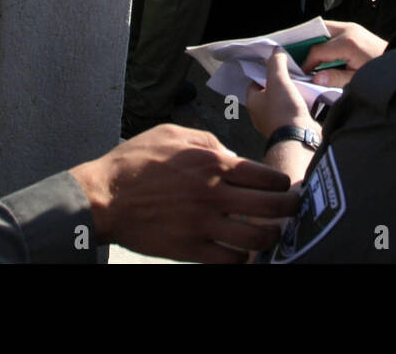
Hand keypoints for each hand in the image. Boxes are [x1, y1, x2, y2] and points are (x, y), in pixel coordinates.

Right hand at [68, 124, 297, 263]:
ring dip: (269, 237)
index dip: (282, 183)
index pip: (266, 176)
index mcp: (213, 163)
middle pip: (270, 207)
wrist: (103, 197)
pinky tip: (241, 253)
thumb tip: (231, 154)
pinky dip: (242, 259)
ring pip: (256, 239)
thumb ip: (207, 140)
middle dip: (289, 209)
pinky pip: (230, 261)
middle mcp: (213, 194)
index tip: (284, 187)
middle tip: (292, 211)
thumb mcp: (172, 133)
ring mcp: (203, 225)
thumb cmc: (135, 161)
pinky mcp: (190, 249)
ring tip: (270, 235)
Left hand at [245, 50, 316, 137]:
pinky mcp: (290, 127)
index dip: (264, 72)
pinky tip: (309, 97)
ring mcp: (276, 122)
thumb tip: (276, 51)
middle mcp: (262, 114)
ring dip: (292, 94)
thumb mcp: (278, 80)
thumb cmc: (283, 110)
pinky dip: (300, 104)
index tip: (275, 65)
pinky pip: (294, 112)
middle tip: (291, 73)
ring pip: (283, 102)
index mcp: (253, 103)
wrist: (299, 138)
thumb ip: (276, 64)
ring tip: (302, 83)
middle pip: (270, 92)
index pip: (255, 82)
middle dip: (280, 83)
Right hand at [303, 19, 388, 87]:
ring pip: (325, 28)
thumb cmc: (378, 73)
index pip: (318, 50)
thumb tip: (315, 77)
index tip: (304, 72)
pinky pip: (334, 29)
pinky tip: (322, 50)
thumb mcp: (356, 79)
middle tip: (298, 56)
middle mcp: (348, 30)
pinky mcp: (355, 29)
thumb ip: (334, 78)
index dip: (308, 62)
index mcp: (347, 43)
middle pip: (318, 31)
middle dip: (307, 44)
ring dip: (315, 39)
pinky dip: (325, 38)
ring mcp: (352, 27)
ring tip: (308, 53)